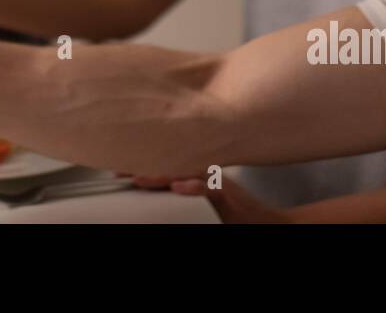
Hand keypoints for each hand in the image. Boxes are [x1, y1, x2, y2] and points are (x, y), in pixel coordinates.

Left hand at [127, 174, 287, 223]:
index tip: (119, 168)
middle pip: (169, 165)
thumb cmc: (236, 211)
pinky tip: (179, 186)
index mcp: (195, 174)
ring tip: (139, 177)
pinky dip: (193, 186)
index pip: (164, 166)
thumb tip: (164, 191)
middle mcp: (203, 173)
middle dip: (144, 167)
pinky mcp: (227, 193)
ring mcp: (215, 181)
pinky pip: (209, 187)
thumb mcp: (205, 200)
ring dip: (161, 174)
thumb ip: (186, 191)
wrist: (266, 221)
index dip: (142, 165)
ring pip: (185, 172)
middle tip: (119, 170)